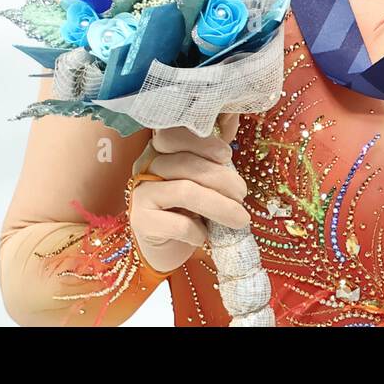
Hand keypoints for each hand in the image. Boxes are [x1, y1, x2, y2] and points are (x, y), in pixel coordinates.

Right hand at [129, 113, 250, 273]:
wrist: (169, 247)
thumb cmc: (190, 209)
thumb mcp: (204, 182)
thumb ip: (213, 164)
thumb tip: (232, 147)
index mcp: (161, 151)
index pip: (173, 136)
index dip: (201, 142)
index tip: (227, 155)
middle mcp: (146, 167)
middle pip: (185, 164)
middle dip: (221, 178)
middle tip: (242, 194)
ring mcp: (140, 193)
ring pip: (185, 191)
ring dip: (219, 205)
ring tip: (240, 218)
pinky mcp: (141, 221)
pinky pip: (177, 224)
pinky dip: (197, 231)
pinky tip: (203, 237)